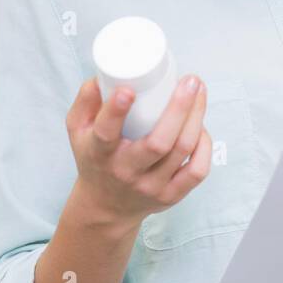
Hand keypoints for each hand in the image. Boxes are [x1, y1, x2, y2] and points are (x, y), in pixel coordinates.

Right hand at [65, 73, 210, 232]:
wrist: (106, 206)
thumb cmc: (95, 158)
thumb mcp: (78, 131)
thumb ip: (86, 100)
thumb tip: (101, 76)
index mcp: (100, 154)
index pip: (106, 133)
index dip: (116, 111)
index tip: (128, 89)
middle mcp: (126, 172)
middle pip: (158, 143)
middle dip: (179, 108)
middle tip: (190, 80)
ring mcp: (151, 187)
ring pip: (181, 151)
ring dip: (196, 117)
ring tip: (199, 92)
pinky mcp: (171, 196)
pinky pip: (197, 170)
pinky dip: (204, 145)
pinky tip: (201, 126)